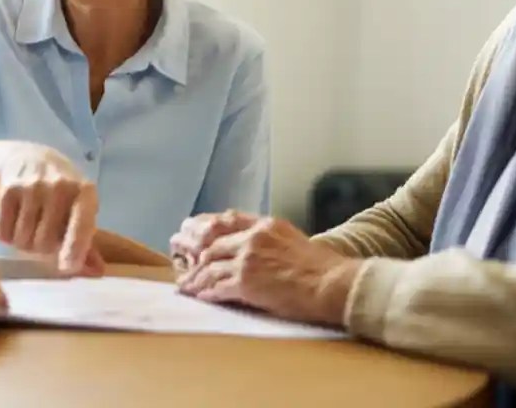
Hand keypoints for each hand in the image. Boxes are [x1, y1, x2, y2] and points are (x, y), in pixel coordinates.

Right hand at [0, 141, 96, 275]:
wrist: (28, 159)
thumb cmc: (61, 192)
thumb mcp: (79, 209)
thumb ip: (86, 242)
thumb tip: (97, 272)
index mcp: (84, 191)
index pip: (81, 225)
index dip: (75, 249)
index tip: (68, 268)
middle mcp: (59, 186)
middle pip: (46, 243)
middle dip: (42, 249)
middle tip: (42, 237)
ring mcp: (32, 186)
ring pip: (23, 240)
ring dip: (24, 243)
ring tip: (29, 227)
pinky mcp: (7, 190)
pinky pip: (3, 233)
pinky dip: (7, 236)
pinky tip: (14, 221)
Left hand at [176, 218, 361, 327]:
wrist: (334, 284)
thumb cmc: (323, 269)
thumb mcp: (293, 240)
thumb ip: (269, 241)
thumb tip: (252, 250)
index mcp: (266, 225)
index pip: (227, 219)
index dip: (205, 226)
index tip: (192, 231)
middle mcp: (253, 237)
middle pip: (212, 243)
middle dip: (193, 254)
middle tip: (181, 261)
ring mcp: (248, 259)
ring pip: (211, 266)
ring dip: (196, 278)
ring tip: (187, 286)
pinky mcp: (246, 282)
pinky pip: (217, 286)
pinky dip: (206, 292)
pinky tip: (200, 296)